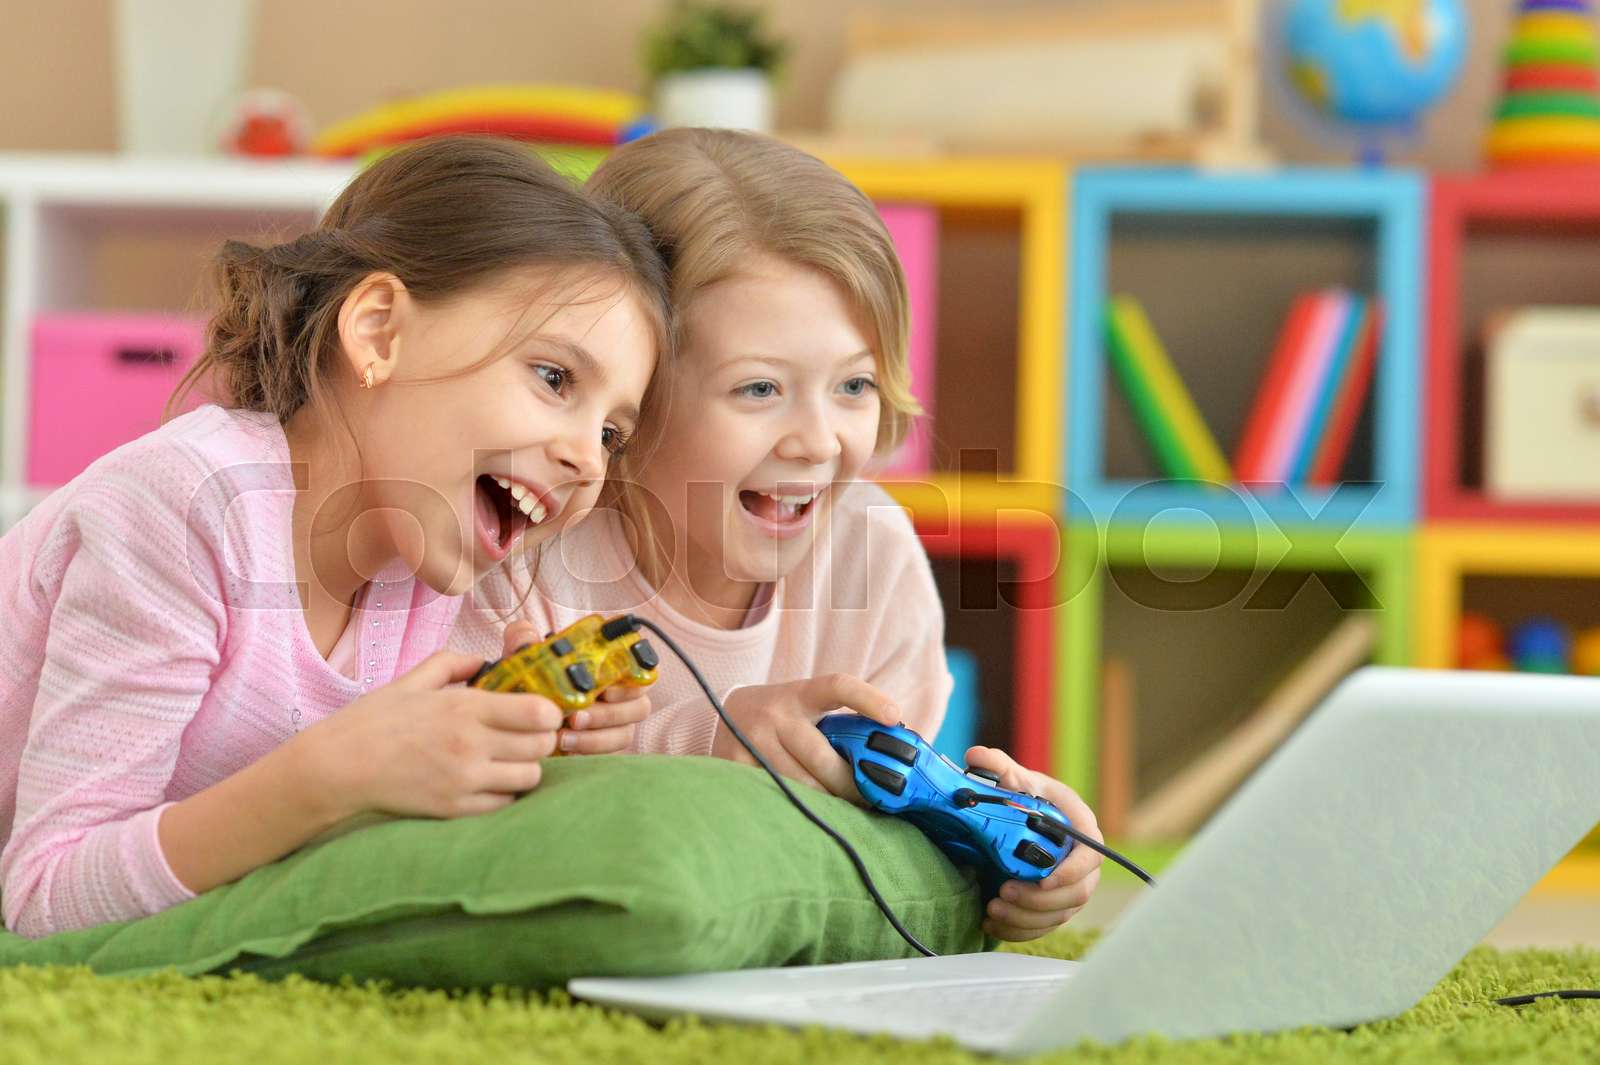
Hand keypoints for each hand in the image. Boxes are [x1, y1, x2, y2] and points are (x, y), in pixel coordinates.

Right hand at [293, 648, 561, 821]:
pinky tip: (488, 781)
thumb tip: (484, 661)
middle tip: (527, 736)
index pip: (539, 712)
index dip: (549, 712)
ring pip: (529, 777)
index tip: (540, 711)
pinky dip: (504, 792)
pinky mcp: (455, 809)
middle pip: (542, 746)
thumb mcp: (412, 681)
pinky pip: (504, 803)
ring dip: (525, 767)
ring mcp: (464, 780)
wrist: (336, 768)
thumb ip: (452, 663)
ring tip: (508, 760)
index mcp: (464, 708)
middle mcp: (470, 744)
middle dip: (542, 739)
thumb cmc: (372, 721)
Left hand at [498, 620, 651, 754]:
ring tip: (565, 736)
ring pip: (625, 733)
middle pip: (640, 706)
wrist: (522, 715)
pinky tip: (566, 749)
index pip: (642, 670)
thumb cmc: (534, 681)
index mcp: (612, 669)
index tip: (606, 689)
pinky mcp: (605, 747)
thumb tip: (526, 633)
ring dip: (596, 737)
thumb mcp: (525, 659)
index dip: (632, 680)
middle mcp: (623, 696)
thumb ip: (524, 639)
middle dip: (609, 714)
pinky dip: (589, 751)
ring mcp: (617, 724)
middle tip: (577, 717)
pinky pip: (610, 753)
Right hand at [711, 673, 898, 801]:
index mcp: (802, 694)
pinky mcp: (732, 763)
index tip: (894, 717)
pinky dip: (794, 807)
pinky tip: (806, 814)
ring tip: (841, 813)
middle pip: (822, 758)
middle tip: (867, 800)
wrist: (726, 713)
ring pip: (798, 784)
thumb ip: (840, 724)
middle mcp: (776, 713)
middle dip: (848, 784)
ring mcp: (752, 738)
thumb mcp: (808, 708)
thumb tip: (892, 753)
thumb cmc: (784, 718)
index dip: (868, 699)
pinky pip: (772, 795)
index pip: (838, 686)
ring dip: (824, 803)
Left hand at [964, 745, 1104, 942]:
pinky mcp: (1053, 906)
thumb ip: (998, 767)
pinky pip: (1043, 927)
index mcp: (1080, 828)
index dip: (1072, 871)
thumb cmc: (1023, 795)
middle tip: (1003, 893)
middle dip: (1040, 900)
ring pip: (1059, 915)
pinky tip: (991, 923)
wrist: (1018, 817)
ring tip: (992, 909)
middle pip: (1077, 893)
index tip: (1043, 879)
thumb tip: (976, 756)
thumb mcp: (1013, 778)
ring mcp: (1069, 887)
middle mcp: (1082, 863)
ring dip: (1026, 917)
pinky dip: (1018, 929)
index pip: (1092, 855)